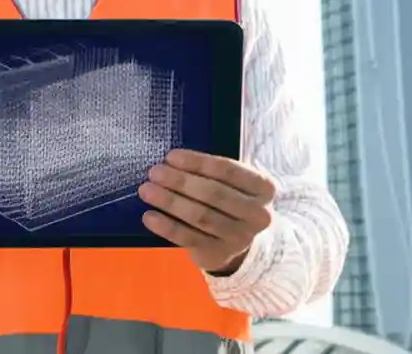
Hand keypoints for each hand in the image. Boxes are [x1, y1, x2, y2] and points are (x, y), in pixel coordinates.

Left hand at [138, 148, 275, 274]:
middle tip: (154, 172)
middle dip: (180, 181)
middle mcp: (258, 214)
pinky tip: (149, 216)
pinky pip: (188, 238)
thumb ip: (212, 172)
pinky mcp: (219, 255)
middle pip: (213, 193)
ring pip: (200, 216)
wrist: (243, 242)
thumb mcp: (236, 183)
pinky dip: (166, 226)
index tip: (171, 156)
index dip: (197, 162)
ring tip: (147, 190)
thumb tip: (171, 161)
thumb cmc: (232, 201)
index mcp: (264, 188)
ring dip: (170, 201)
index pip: (228, 170)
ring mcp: (240, 238)